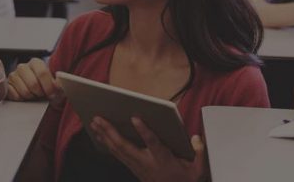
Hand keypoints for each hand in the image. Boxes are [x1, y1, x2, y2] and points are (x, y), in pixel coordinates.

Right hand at [6, 58, 61, 101]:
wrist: (36, 93)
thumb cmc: (46, 87)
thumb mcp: (55, 84)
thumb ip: (59, 83)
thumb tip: (59, 85)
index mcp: (35, 62)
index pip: (42, 73)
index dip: (49, 86)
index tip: (52, 94)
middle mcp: (22, 67)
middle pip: (33, 84)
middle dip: (40, 93)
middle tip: (42, 94)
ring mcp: (13, 76)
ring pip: (24, 92)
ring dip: (31, 97)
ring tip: (34, 95)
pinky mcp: (7, 86)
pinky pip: (15, 96)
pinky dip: (22, 99)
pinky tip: (25, 96)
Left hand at [90, 116, 206, 181]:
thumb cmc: (184, 180)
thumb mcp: (198, 170)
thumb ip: (199, 153)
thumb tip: (196, 138)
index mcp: (162, 159)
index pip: (152, 143)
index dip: (143, 131)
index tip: (135, 118)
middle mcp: (146, 162)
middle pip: (125, 146)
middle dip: (110, 132)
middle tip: (98, 118)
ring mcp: (137, 166)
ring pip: (117, 150)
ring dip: (105, 136)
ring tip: (94, 123)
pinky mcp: (132, 168)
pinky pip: (117, 155)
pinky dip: (107, 144)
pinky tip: (100, 135)